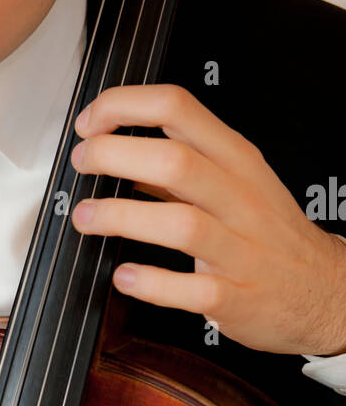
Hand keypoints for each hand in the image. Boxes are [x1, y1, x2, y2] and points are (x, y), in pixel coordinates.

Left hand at [69, 84, 345, 355]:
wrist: (322, 290)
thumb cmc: (268, 232)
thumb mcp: (234, 182)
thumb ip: (177, 165)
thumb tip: (112, 147)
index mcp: (235, 159)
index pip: (178, 108)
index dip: (123, 108)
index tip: (90, 124)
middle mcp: (240, 198)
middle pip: (175, 161)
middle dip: (115, 156)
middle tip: (83, 164)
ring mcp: (241, 249)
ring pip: (180, 224)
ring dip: (122, 217)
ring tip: (86, 217)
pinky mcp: (236, 297)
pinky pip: (190, 289)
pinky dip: (152, 283)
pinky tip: (125, 277)